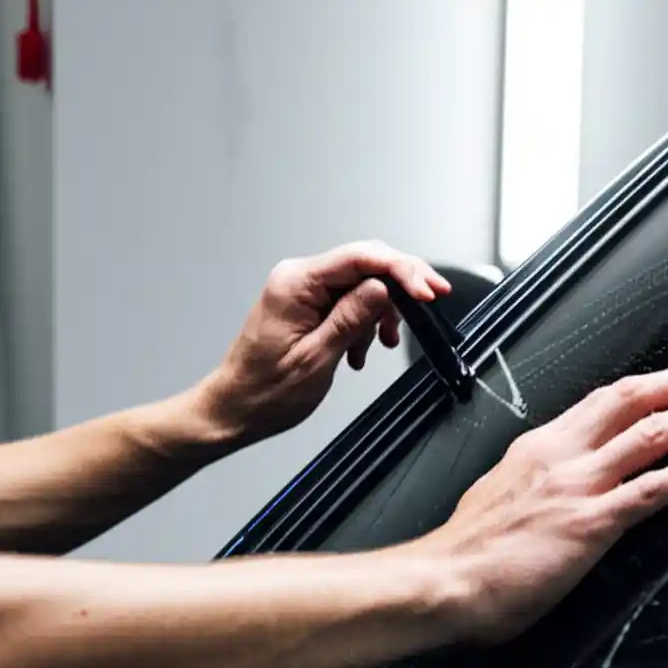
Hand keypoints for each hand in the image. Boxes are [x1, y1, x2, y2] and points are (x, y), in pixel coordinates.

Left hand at [199, 241, 451, 443]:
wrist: (235, 410)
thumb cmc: (264, 392)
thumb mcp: (316, 358)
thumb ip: (351, 318)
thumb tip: (384, 288)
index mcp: (295, 283)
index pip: (360, 258)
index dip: (401, 271)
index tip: (428, 292)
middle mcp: (299, 278)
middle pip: (366, 264)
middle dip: (401, 286)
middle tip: (432, 302)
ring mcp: (305, 290)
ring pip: (363, 284)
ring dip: (382, 314)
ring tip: (383, 345)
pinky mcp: (310, 305)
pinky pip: (351, 302)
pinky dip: (366, 324)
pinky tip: (362, 351)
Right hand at [411, 362, 667, 644]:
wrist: (442, 581)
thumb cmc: (466, 551)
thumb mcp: (500, 492)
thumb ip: (534, 480)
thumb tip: (555, 484)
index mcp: (539, 445)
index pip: (603, 400)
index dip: (648, 385)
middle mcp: (562, 454)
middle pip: (634, 398)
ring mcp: (579, 485)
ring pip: (652, 432)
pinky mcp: (591, 522)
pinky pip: (652, 488)